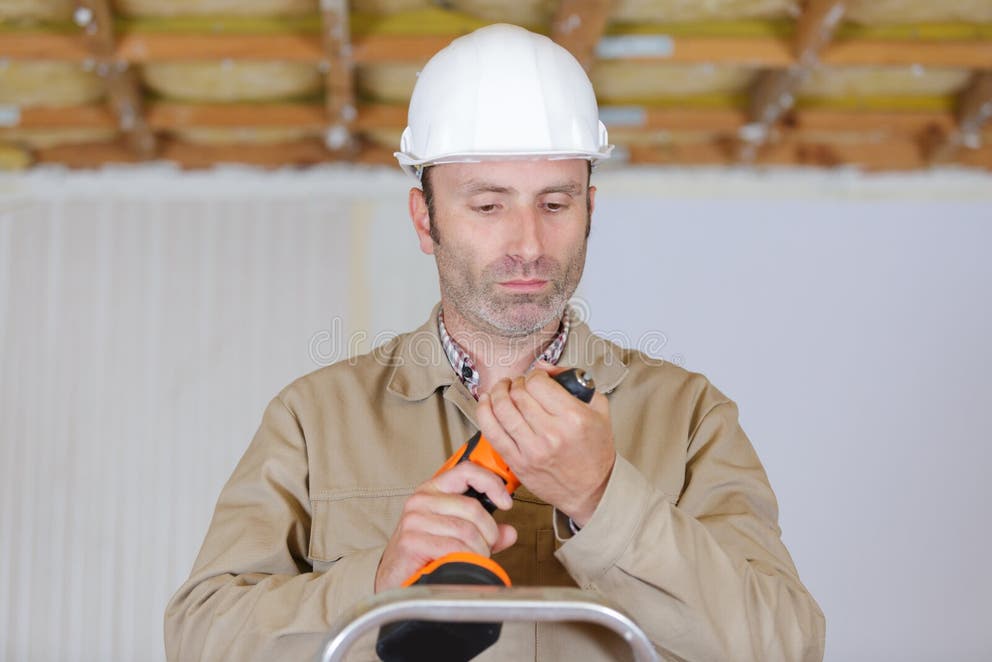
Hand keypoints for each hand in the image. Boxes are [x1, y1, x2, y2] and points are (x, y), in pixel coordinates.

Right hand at [374, 461, 517, 591]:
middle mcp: (421, 500)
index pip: (466, 471)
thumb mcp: (456, 535)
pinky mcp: (412, 541)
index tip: (506, 502)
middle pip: (473, 508)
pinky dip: (467, 558)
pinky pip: (454, 547)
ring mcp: (415, 520)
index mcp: (433, 490)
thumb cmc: (424, 553)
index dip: (491, 483)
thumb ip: (484, 532)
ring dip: (479, 550)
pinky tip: (463, 563)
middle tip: (487, 547)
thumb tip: (510, 532)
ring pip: (467, 530)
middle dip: (488, 532)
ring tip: (474, 558)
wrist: (395, 577)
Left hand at [476, 363, 615, 526]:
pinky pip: (492, 433)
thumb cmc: (596, 451)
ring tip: (501, 389)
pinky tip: (486, 403)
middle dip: (515, 382)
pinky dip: (484, 413)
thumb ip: (574, 382)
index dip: (534, 375)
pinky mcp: (518, 463)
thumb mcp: (599, 410)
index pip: (538, 383)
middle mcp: (551, 433)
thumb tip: (545, 367)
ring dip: (497, 393)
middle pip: (518, 394)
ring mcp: (532, 450)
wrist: (593, 490)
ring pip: (502, 410)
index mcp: (573, 417)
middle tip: (519, 383)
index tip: (536, 378)